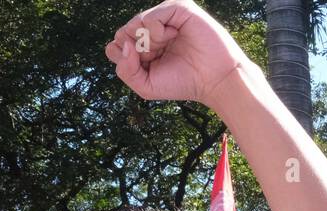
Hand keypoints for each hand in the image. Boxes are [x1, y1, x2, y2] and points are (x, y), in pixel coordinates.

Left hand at [105, 1, 248, 108]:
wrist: (212, 78)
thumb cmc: (181, 82)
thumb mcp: (145, 86)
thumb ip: (125, 70)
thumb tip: (122, 44)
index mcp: (141, 48)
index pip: (114, 46)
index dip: (125, 59)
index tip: (145, 67)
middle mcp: (150, 30)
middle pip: (122, 33)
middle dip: (137, 51)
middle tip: (157, 57)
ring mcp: (163, 18)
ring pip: (134, 23)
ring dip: (148, 41)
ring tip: (167, 46)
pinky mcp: (176, 8)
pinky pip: (151, 16)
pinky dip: (158, 31)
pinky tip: (174, 36)